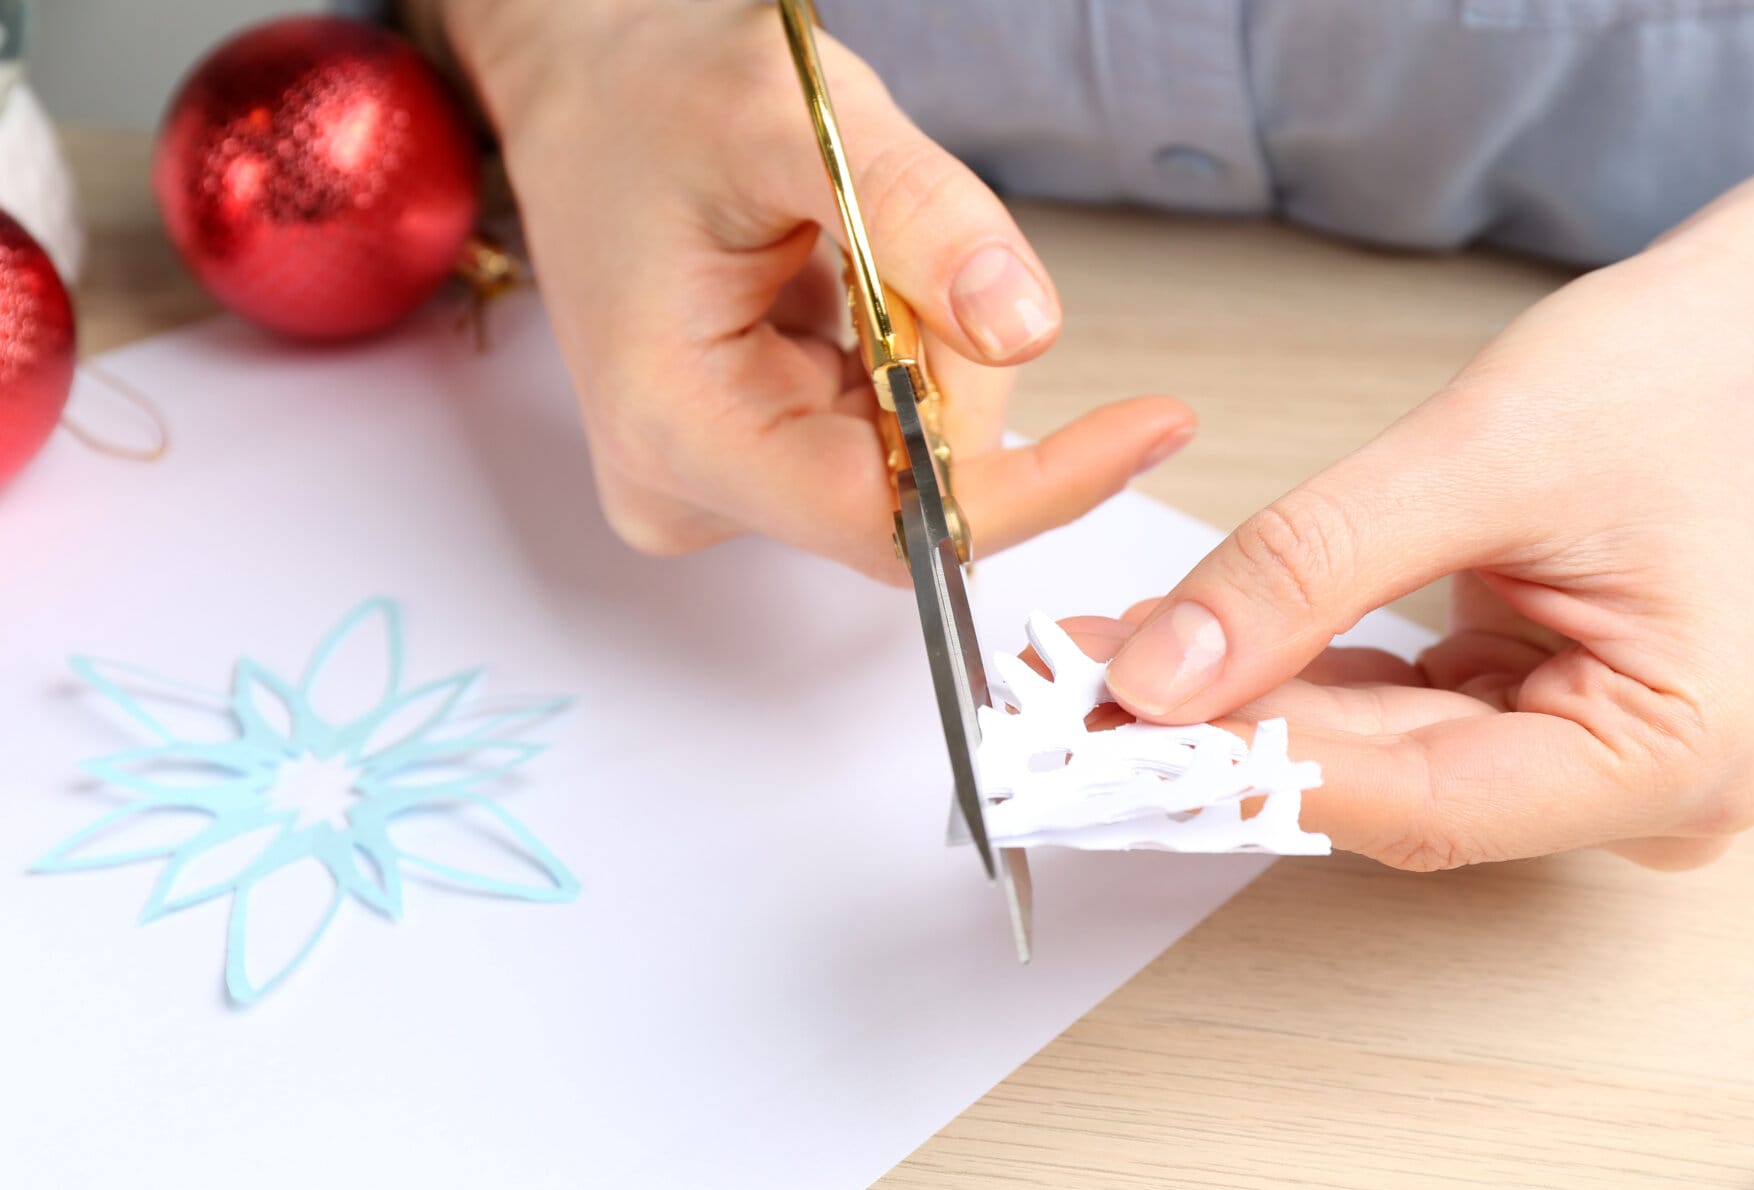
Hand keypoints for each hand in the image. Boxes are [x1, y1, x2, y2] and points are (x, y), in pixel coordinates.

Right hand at [435, 0, 1193, 576]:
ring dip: (928, 351)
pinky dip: (903, 357)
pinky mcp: (753, 466)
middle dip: (956, 369)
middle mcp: (691, 489)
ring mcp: (720, 487)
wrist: (587, 86)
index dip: (1031, 489)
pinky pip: (889, 437)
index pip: (887, 520)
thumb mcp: (794, 116)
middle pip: (914, 491)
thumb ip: (916, 218)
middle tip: (899, 239)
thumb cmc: (658, 93)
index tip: (1145, 429)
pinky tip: (836, 282)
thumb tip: (1023, 330)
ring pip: (914, 462)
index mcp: (679, 429)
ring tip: (838, 246)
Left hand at [1098, 196, 1753, 869]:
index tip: (1115, 735)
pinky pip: (1397, 718)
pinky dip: (1296, 676)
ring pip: (1378, 758)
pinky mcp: (1546, 721)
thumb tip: (1154, 679)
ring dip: (1244, 705)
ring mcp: (1594, 764)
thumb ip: (1306, 571)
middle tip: (1067, 689)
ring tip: (1099, 654)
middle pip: (1392, 790)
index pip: (1425, 803)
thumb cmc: (1672, 372)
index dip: (1258, 770)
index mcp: (1676, 755)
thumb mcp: (1472, 456)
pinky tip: (1189, 643)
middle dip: (1226, 731)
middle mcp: (1645, 795)